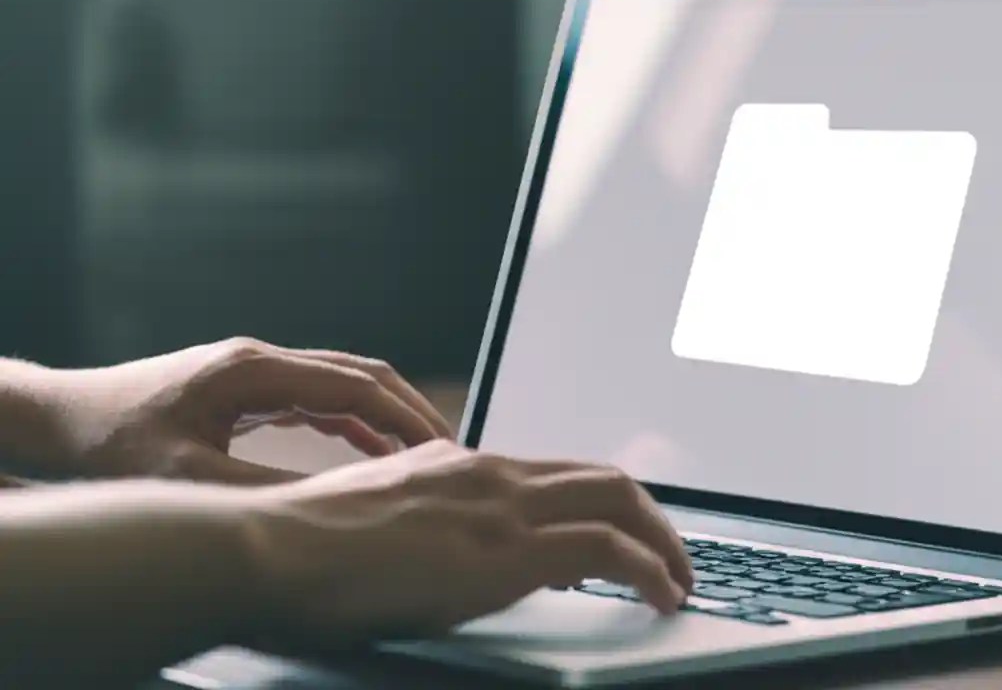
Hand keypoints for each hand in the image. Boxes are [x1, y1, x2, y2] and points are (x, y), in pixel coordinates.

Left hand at [44, 337, 451, 484]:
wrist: (67, 418)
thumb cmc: (115, 444)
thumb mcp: (190, 477)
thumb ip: (264, 489)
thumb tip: (337, 505)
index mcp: (254, 372)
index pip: (353, 384)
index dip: (403, 416)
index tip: (440, 447)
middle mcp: (262, 360)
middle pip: (360, 373)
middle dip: (409, 410)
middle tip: (449, 450)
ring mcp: (258, 369)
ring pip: (344, 382)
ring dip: (386, 415)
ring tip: (423, 454)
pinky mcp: (251, 386)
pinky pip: (320, 396)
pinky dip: (354, 420)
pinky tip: (373, 450)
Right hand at [243, 442, 694, 641]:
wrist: (263, 550)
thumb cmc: (299, 549)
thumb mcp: (376, 521)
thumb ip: (424, 521)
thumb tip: (451, 548)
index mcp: (459, 466)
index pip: (555, 472)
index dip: (600, 504)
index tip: (620, 540)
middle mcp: (488, 473)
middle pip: (601, 476)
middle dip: (652, 516)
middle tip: (672, 555)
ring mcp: (498, 507)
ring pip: (617, 499)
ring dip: (664, 540)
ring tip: (681, 578)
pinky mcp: (503, 551)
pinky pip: (607, 548)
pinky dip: (651, 566)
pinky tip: (664, 594)